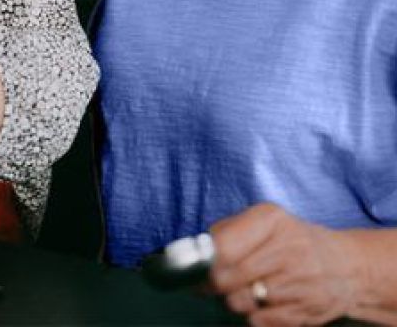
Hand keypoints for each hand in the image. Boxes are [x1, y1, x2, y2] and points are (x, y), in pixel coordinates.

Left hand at [208, 203, 357, 324]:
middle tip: (205, 284)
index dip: (201, 261)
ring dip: (231, 300)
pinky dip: (251, 316)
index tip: (189, 267)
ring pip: (240, 302)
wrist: (347, 267)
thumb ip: (229, 231)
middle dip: (210, 284)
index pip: (223, 247)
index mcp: (271, 220)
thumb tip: (195, 250)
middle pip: (227, 278)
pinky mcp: (304, 313)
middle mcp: (286, 251)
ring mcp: (297, 285)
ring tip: (237, 290)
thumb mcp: (266, 221)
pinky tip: (258, 304)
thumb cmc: (294, 240)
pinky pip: (259, 322)